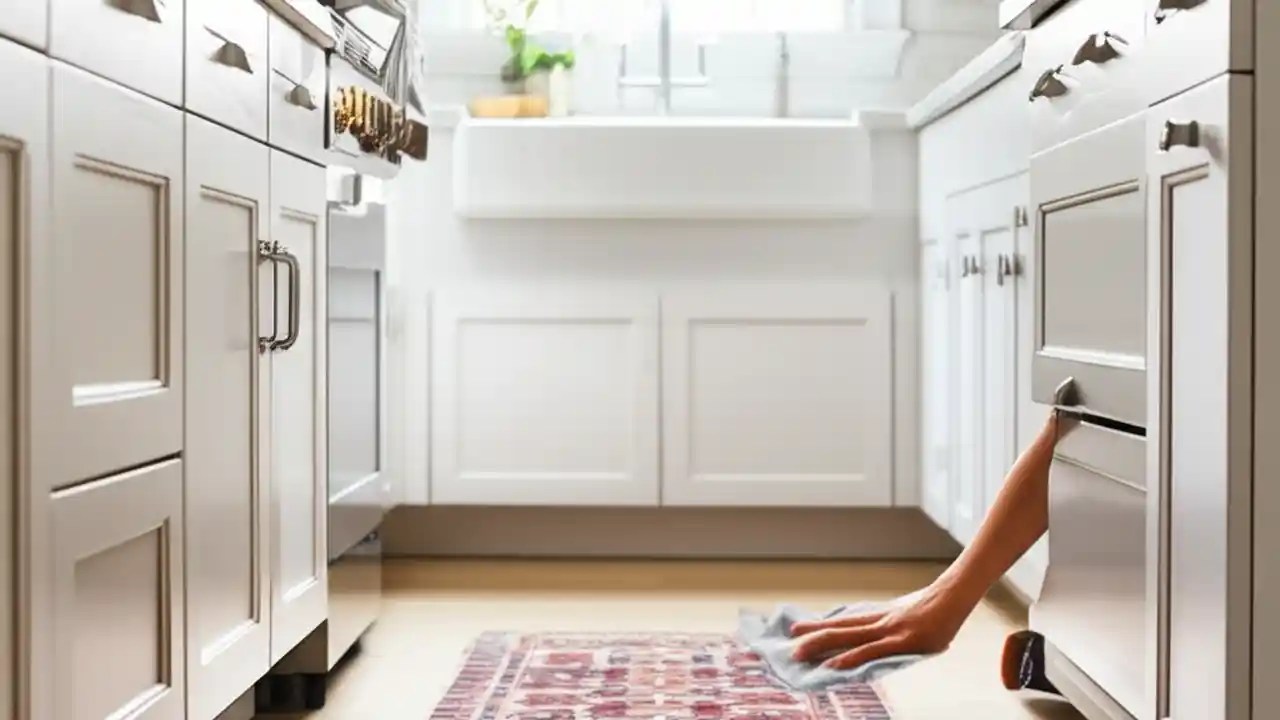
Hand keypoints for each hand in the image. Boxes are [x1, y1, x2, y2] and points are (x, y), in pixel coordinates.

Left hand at [789, 585, 975, 669]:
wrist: (955, 595)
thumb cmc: (937, 607)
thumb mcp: (911, 615)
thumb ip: (895, 625)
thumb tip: (888, 636)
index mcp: (880, 616)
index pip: (845, 621)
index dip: (822, 625)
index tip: (800, 629)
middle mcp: (878, 621)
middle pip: (839, 628)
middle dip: (813, 636)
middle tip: (789, 640)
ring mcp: (887, 630)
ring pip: (847, 637)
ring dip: (820, 646)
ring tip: (799, 652)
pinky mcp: (900, 640)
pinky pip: (869, 651)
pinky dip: (850, 658)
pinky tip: (833, 665)